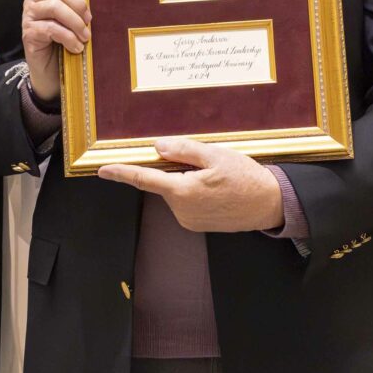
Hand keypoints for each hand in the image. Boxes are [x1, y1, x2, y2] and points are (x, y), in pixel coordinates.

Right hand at [21, 0, 89, 102]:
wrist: (53, 71)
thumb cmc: (66, 39)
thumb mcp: (74, 17)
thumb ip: (78, 2)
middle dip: (77, 3)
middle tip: (89, 20)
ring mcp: (29, 16)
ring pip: (54, 7)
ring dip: (76, 22)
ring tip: (86, 36)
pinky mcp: (29, 34)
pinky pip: (52, 29)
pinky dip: (69, 38)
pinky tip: (77, 47)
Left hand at [97, 138, 282, 233]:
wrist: (269, 204)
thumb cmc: (246, 178)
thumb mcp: (216, 155)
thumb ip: (184, 150)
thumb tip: (158, 147)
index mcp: (183, 191)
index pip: (144, 179)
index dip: (122, 173)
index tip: (103, 170)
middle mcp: (181, 209)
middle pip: (166, 182)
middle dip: (178, 169)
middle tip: (207, 164)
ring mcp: (189, 220)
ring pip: (177, 192)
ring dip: (189, 181)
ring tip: (218, 179)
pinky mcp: (196, 225)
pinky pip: (187, 203)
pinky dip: (195, 193)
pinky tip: (218, 190)